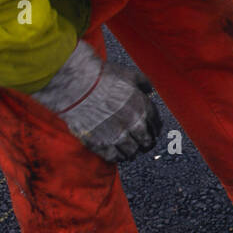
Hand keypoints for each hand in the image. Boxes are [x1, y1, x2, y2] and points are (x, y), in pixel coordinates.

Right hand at [31, 41, 161, 162]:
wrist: (76, 87)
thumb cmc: (102, 77)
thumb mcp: (129, 75)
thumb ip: (143, 83)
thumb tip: (150, 90)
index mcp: (143, 108)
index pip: (155, 124)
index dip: (154, 129)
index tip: (153, 131)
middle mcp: (133, 125)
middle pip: (146, 141)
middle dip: (146, 143)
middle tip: (144, 144)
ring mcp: (117, 136)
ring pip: (131, 151)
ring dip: (133, 152)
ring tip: (131, 152)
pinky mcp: (100, 144)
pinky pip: (113, 156)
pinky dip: (117, 157)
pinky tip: (117, 155)